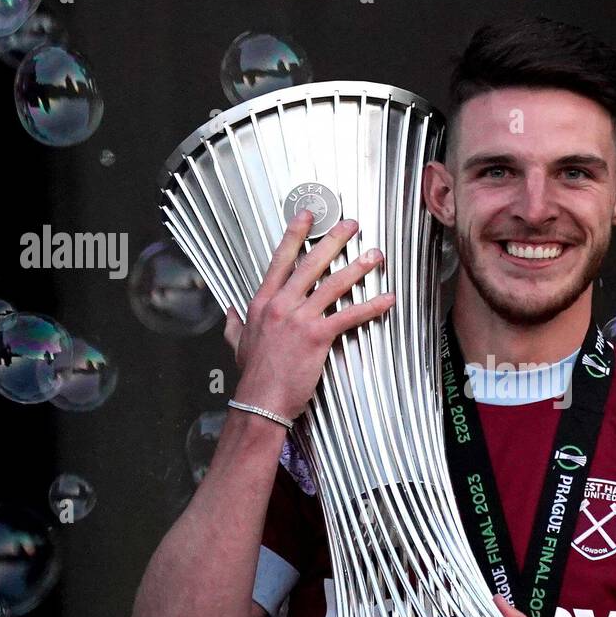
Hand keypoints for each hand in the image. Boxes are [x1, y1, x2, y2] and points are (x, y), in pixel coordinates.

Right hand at [223, 209, 393, 419]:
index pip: (281, 260)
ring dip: (358, 267)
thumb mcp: (237, 343)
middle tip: (351, 225)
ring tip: (375, 255)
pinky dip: (371, 306)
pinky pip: (350, 315)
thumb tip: (229, 311)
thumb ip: (234, 323)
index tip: (307, 216)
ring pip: (334, 284)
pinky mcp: (317, 336)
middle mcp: (281, 304)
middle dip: (334, 240)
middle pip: (311, 264)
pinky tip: (386, 299)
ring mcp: (299, 318)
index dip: (296, 234)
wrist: (260, 400)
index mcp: (263, 302)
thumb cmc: (253, 375)